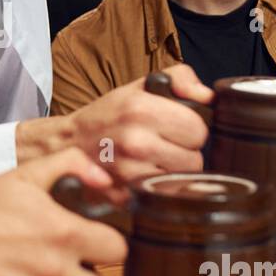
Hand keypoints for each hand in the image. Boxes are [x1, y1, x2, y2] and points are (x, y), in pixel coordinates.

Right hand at [20, 65, 211, 187]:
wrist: (68, 144)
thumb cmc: (108, 115)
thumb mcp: (140, 85)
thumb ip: (180, 79)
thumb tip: (208, 96)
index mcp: (141, 110)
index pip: (199, 130)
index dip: (190, 129)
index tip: (176, 128)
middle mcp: (135, 142)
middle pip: (194, 160)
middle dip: (183, 153)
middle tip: (164, 145)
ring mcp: (128, 173)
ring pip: (181, 182)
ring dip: (172, 173)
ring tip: (153, 160)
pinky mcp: (124, 196)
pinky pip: (162, 197)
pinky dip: (158, 189)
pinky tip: (144, 176)